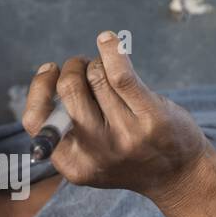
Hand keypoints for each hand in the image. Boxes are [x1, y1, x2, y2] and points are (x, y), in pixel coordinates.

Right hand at [22, 31, 209, 201]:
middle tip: (86, 67)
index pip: (36, 119)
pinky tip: (108, 40)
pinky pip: (120, 73)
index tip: (51, 70)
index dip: (39, 87)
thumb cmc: (129, 157)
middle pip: (69, 88)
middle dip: (74, 67)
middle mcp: (97, 151)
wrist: (179, 176)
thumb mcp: (90, 158)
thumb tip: (51, 79)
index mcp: (73, 164)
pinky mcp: (150, 117)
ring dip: (98, 64)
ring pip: (96, 76)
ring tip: (108, 69)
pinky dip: (111, 49)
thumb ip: (66, 131)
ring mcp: (125, 135)